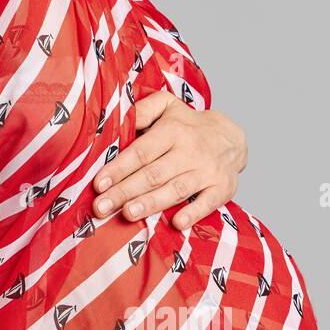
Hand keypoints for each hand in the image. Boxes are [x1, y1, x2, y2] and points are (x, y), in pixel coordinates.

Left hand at [92, 90, 246, 229]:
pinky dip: (193, 213)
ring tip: (128, 214)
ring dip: (152, 202)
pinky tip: (177, 223)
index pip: (141, 151)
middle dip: (125, 191)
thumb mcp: (167, 106)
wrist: (232, 139)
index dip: (119, 168)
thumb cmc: (188, 126)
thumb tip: (118, 121)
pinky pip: (208, 202)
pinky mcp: (222, 188)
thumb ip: (143, 110)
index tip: (98, 184)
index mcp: (173, 130)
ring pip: (176, 189)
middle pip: (153, 174)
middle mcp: (190, 151)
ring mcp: (207, 171)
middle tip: (101, 207)